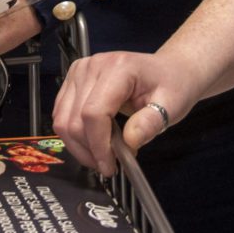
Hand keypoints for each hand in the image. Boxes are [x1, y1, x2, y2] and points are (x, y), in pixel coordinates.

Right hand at [52, 50, 199, 174]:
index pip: (94, 112)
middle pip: (74, 119)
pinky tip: (94, 142)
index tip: (111, 167)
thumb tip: (129, 141)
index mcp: (118, 68)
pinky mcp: (73, 79)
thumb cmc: (172, 85)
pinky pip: (61, 114)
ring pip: (63, 120)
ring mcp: (79, 70)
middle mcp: (92, 65)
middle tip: (111, 165)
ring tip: (102, 156)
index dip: (98, 145)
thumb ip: (151, 123)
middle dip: (90, 150)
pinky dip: (74, 136)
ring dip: (79, 146)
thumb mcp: (172, 106)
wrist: (167, 70)